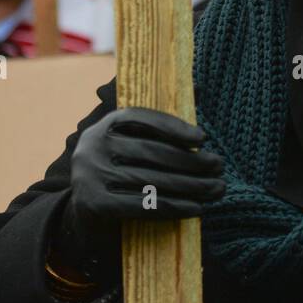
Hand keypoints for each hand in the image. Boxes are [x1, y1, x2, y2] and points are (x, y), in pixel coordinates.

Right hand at [55, 108, 224, 275]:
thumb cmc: (119, 171)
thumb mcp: (130, 143)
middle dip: (191, 160)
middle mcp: (94, 145)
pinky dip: (174, 207)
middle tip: (219, 166)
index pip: (141, 118)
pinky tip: (196, 207)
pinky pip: (143, 205)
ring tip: (216, 188)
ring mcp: (91, 175)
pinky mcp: (96, 204)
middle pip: (151, 151)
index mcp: (104, 125)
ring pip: (151, 179)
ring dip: (190, 185)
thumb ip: (158, 122)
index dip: (173, 126)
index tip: (203, 137)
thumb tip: (198, 89)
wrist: (82, 213)